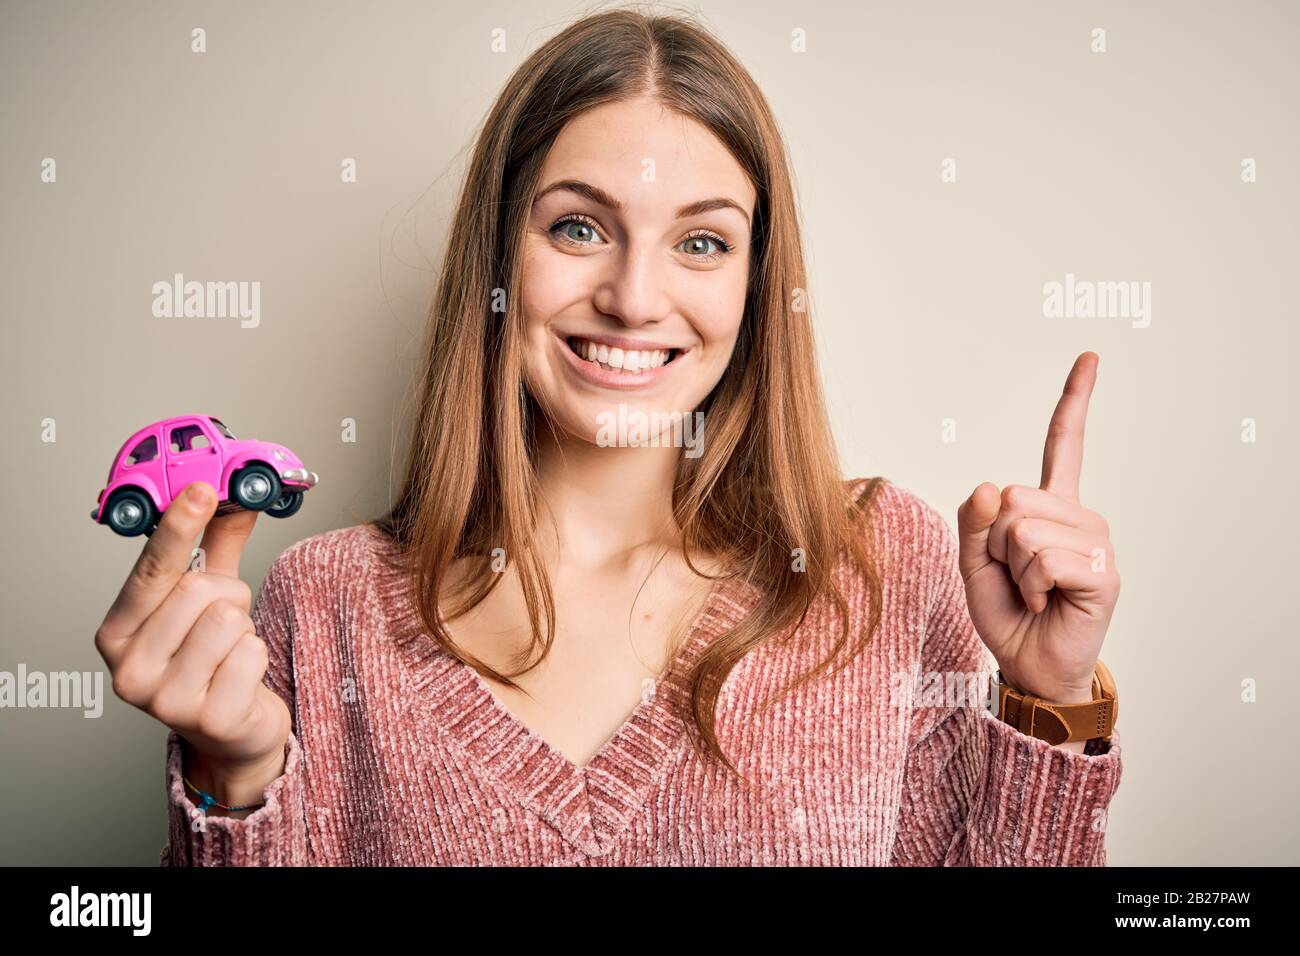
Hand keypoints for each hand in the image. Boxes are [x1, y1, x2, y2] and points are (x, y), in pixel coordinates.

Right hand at [94, 481, 290, 784]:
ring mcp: (165, 701)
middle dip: (228, 594)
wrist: (233, 731)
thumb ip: (217, 546)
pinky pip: (251, 653)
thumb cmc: (213, 658)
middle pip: (198, 590)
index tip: (200, 491)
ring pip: (228, 620)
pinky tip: (241, 677)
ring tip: (230, 650)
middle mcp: (129, 669)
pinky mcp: (208, 720)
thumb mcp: (210, 597)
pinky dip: (257, 656)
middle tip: (225, 619)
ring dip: (244, 627)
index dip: (179, 528)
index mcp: (117, 632)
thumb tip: (234, 498)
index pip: (150, 571)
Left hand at [955, 352, 1119, 703]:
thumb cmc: (1007, 612)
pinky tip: (1047, 600)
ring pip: (1022, 528)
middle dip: (995, 542)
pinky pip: (1042, 558)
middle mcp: (1079, 517)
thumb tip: (990, 485)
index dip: (1075, 401)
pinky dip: (1030, 584)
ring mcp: (1096, 541)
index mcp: (1051, 508)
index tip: (1089, 357)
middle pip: (1012, 497)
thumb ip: (973, 521)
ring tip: (1032, 590)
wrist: (1031, 665)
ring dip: (1012, 567)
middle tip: (1015, 575)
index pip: (1064, 445)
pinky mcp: (1104, 570)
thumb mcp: (972, 563)